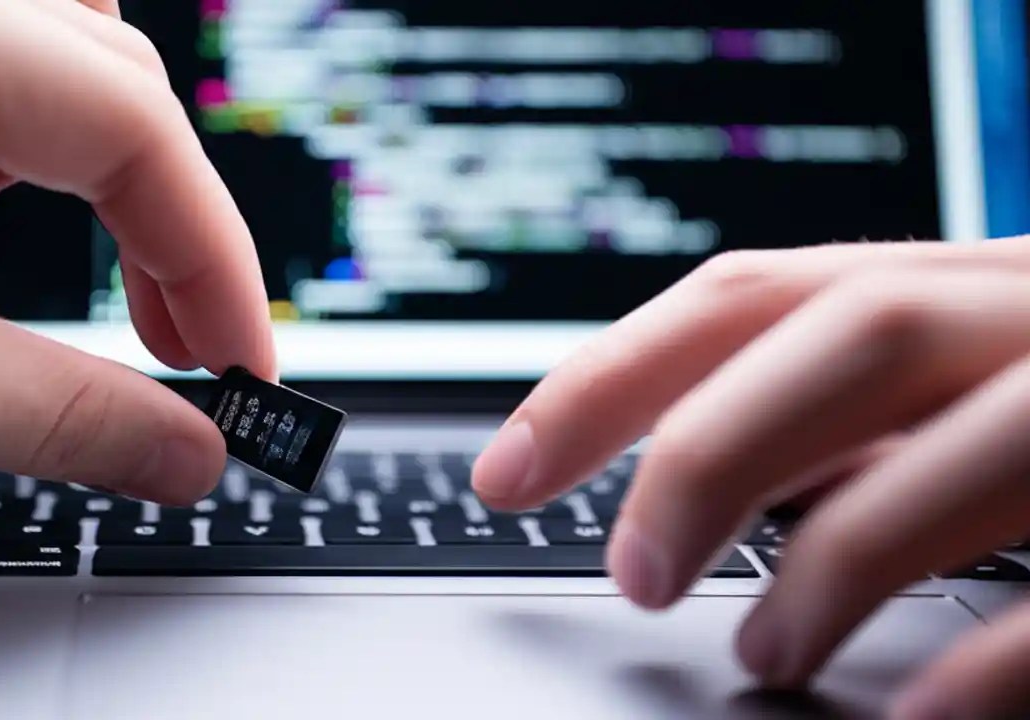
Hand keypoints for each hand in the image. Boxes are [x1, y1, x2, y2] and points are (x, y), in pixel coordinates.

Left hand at [0, 0, 275, 504]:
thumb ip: (43, 410)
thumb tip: (181, 452)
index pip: (131, 124)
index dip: (214, 259)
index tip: (246, 366)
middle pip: (111, 73)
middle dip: (165, 222)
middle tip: (182, 346)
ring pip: (58, 35)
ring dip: (95, 151)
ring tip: (81, 254)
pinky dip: (10, 113)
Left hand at [473, 239, 1029, 718]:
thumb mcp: (966, 383)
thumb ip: (854, 415)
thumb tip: (717, 478)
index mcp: (970, 284)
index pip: (755, 295)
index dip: (610, 379)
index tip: (508, 473)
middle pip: (859, 329)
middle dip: (718, 448)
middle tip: (636, 573)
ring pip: (983, 436)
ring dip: (843, 553)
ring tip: (763, 654)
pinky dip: (994, 657)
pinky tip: (915, 714)